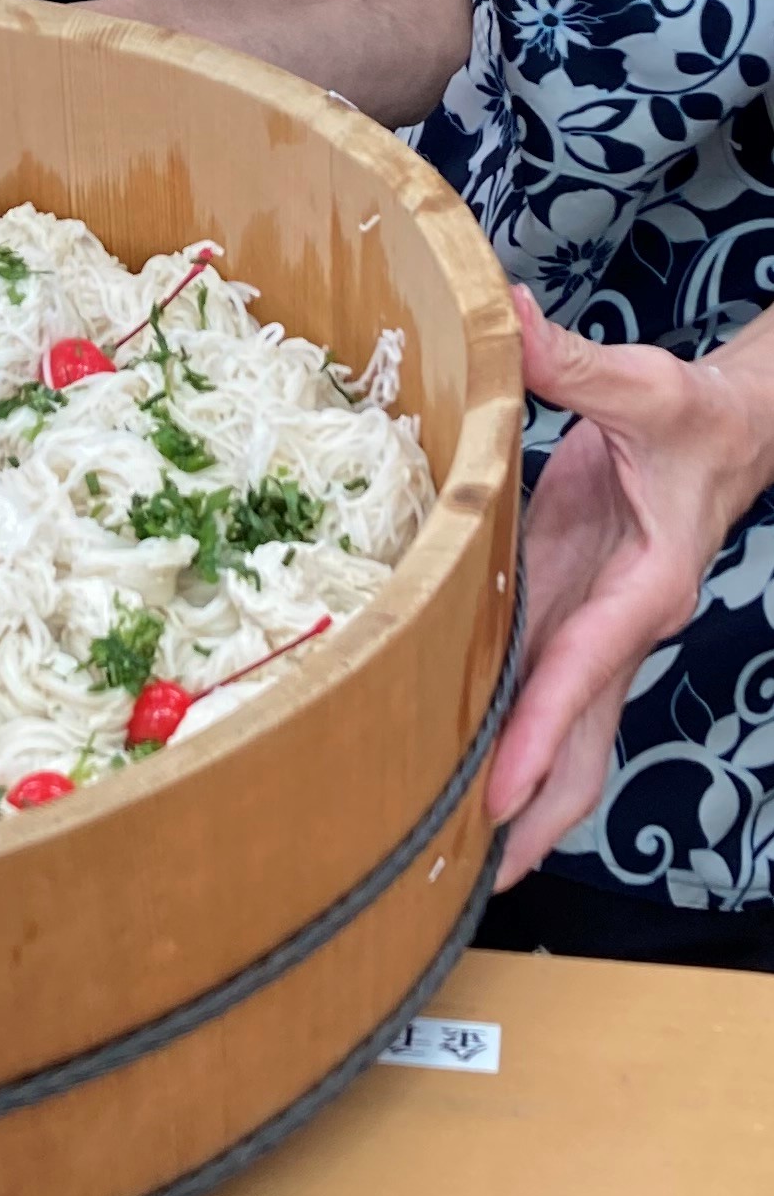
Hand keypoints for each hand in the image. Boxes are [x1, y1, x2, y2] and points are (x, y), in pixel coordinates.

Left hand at [487, 286, 765, 884]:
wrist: (732, 432)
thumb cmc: (689, 413)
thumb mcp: (639, 384)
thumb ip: (570, 362)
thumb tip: (513, 318)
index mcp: (646, 582)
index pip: (584, 667)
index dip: (538, 729)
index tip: (499, 791)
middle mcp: (625, 623)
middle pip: (583, 738)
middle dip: (538, 810)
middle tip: (476, 877)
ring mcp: (600, 628)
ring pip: (569, 733)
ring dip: (526, 794)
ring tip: (464, 862)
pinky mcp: (577, 616)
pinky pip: (548, 697)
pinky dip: (515, 741)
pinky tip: (470, 777)